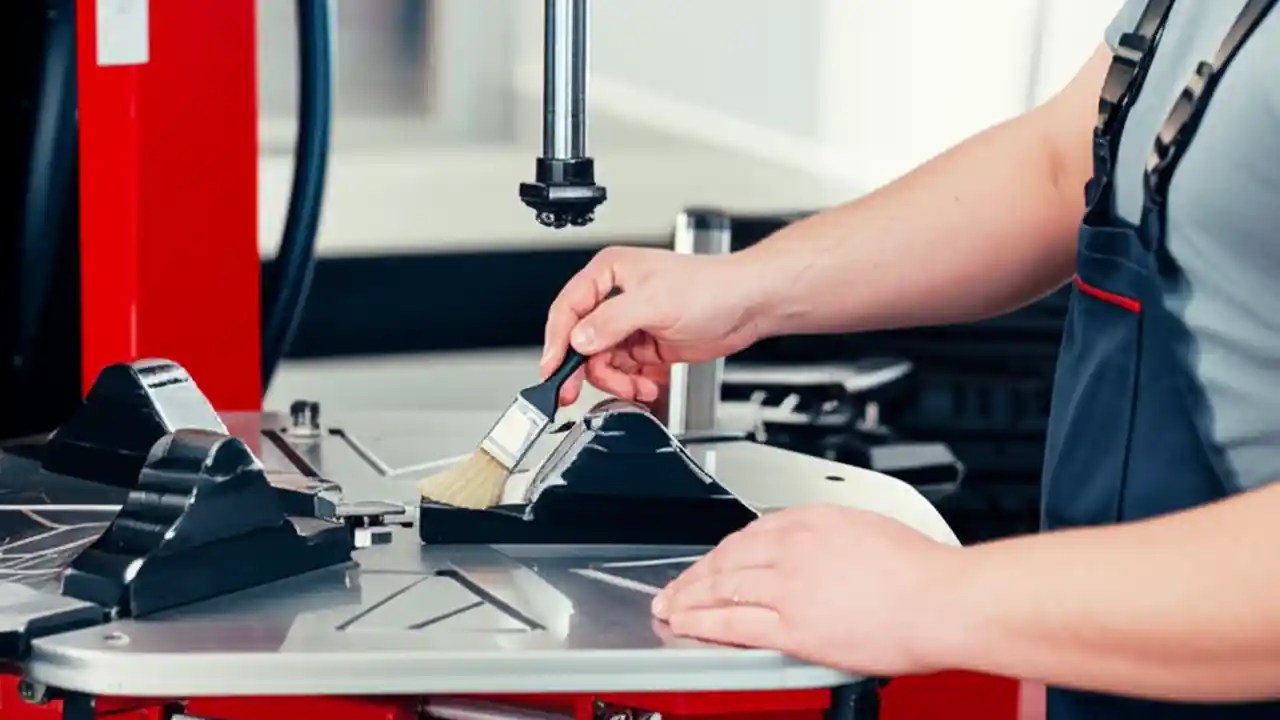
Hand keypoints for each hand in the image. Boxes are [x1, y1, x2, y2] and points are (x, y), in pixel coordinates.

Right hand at [540, 246, 767, 405]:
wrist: (747, 305)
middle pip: (580, 342)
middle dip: (586, 370)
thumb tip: (578, 340)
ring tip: (637, 387)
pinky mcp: (645, 346)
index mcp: (609, 273)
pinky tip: (646, 385)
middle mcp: (614, 298)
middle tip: (574, 393)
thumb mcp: (654, 303)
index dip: (556, 342)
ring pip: (601, 362)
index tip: (553, 370)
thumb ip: (610, 322)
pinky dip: (631, 384)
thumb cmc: (711, 287)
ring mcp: (630, 324)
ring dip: (616, 381)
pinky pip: (623, 372)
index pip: (567, 309)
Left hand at [651, 505, 961, 675]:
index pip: (750, 533)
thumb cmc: (923, 571)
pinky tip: (687, 625)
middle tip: (675, 586)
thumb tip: (820, 554)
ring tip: (670, 608)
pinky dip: (702, 623)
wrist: (943, 600)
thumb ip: (833, 539)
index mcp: (812, 519)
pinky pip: (732, 622)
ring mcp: (788, 586)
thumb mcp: (869, 529)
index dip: (723, 551)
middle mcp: (792, 547)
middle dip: (695, 574)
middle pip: (727, 558)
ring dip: (688, 598)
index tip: (712, 561)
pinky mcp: (791, 626)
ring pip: (721, 588)